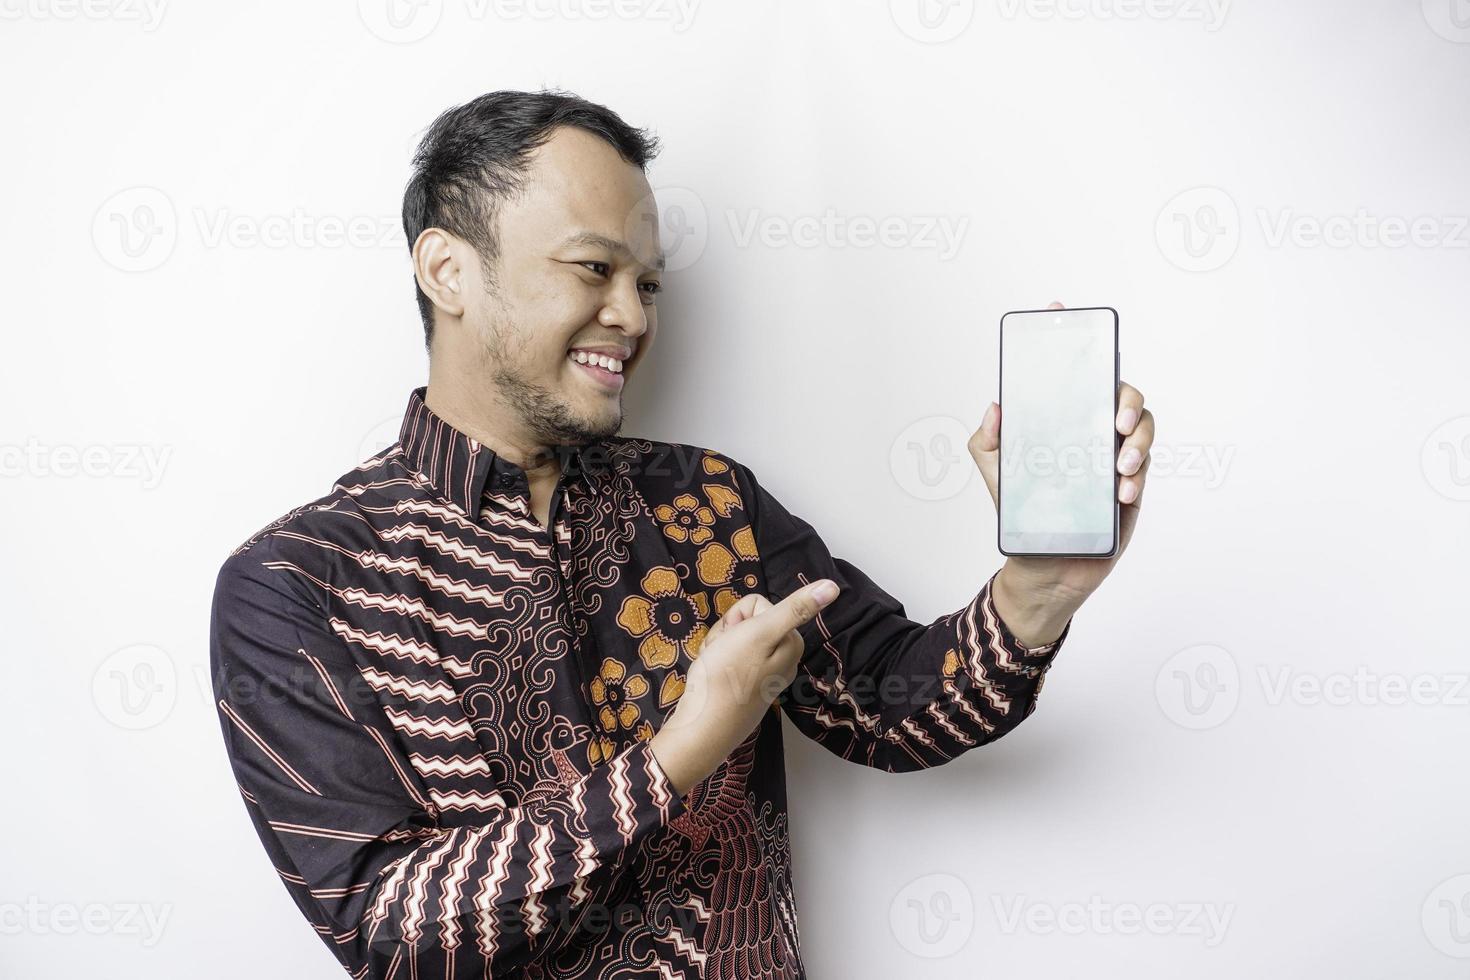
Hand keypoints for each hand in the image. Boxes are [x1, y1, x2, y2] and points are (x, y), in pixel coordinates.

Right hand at [650, 579, 838, 795]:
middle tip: (722, 652)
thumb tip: (833, 586)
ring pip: (733, 638)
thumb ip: (794, 609)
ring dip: (718, 646)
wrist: (702, 727)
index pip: (757, 605)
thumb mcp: (760, 634)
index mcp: (791, 643)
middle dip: (727, 632)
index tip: (735, 637)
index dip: (739, 617)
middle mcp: (782, 657)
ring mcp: (762, 673)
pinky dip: (715, 662)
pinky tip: (712, 676)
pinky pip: (727, 659)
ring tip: (716, 665)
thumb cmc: (727, 676)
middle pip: (746, 621)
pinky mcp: (744, 686)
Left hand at [968, 301, 1153, 616]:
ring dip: (1139, 442)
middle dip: (1125, 398)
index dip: (1070, 339)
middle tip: (1114, 421)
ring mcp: (1114, 455)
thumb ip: (986, 442)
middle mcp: (1092, 431)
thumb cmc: (1024, 513)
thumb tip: (995, 407)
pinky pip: (1144, 469)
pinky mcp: (1130, 485)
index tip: (1060, 310)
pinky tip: (1120, 492)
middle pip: (1121, 393)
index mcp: (1064, 420)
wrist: (1045, 566)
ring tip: (1120, 466)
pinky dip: (1137, 476)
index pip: (1073, 375)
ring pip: (1142, 427)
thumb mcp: (996, 475)